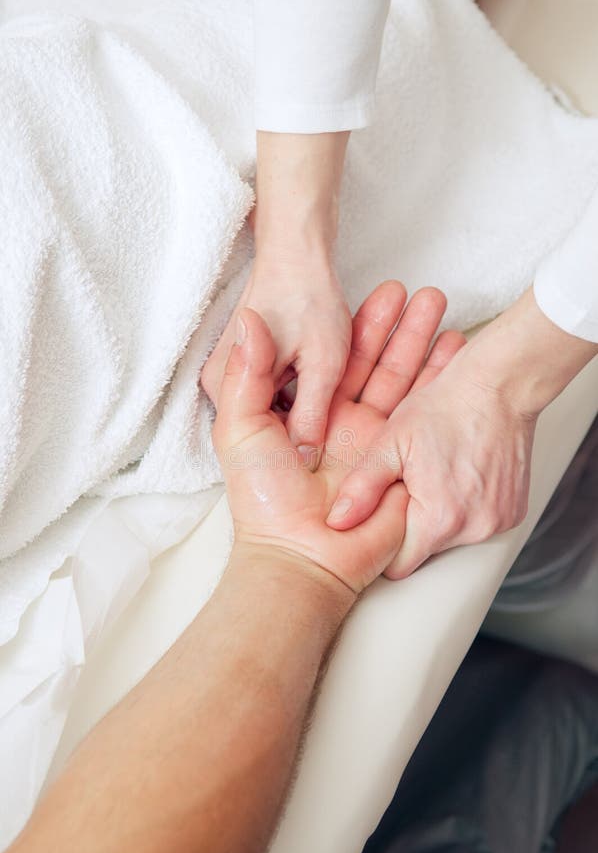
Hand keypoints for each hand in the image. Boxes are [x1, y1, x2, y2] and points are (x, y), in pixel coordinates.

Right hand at [201, 255, 351, 454]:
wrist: (296, 252)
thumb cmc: (309, 298)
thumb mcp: (322, 365)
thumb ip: (312, 415)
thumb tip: (307, 459)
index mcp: (228, 389)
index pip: (267, 440)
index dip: (303, 446)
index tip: (336, 450)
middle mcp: (220, 386)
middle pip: (268, 426)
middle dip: (304, 426)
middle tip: (343, 429)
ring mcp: (231, 374)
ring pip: (275, 409)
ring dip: (304, 408)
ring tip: (334, 404)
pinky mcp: (245, 364)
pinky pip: (275, 392)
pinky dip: (300, 391)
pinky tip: (324, 386)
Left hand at [212, 280, 464, 603]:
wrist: (300, 560)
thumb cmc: (263, 500)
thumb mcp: (241, 430)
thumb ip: (245, 375)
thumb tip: (249, 320)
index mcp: (313, 415)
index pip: (342, 359)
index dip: (364, 326)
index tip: (383, 291)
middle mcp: (349, 429)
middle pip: (380, 368)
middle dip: (401, 329)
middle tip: (421, 292)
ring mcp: (381, 450)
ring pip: (406, 388)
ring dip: (425, 350)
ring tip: (444, 310)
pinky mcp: (406, 472)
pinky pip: (425, 423)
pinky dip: (441, 388)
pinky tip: (458, 353)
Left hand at [326, 326, 537, 578]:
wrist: (499, 385)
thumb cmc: (444, 407)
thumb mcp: (390, 443)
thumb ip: (362, 488)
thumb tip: (337, 523)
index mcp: (438, 519)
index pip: (399, 565)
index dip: (384, 542)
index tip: (381, 515)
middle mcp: (473, 529)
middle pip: (426, 550)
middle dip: (412, 524)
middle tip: (410, 482)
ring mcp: (498, 523)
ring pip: (452, 537)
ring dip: (440, 515)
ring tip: (436, 473)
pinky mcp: (514, 513)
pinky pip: (478, 523)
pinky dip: (467, 507)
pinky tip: (460, 474)